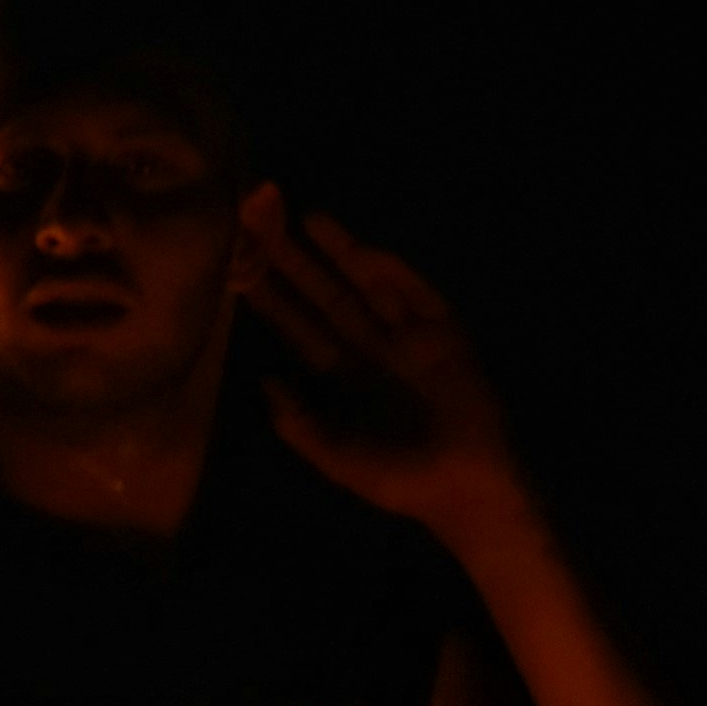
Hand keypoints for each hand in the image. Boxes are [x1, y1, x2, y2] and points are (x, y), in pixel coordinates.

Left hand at [232, 185, 518, 531]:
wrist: (466, 488)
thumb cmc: (400, 481)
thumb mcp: (337, 458)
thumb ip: (300, 423)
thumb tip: (266, 382)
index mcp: (344, 380)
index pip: (300, 331)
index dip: (274, 301)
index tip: (240, 270)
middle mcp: (372, 349)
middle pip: (327, 298)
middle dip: (297, 264)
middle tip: (266, 226)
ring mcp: (409, 336)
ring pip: (367, 285)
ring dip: (340, 252)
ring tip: (306, 218)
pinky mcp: (444, 331)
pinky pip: (414, 293)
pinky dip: (390, 272)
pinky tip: (362, 250)